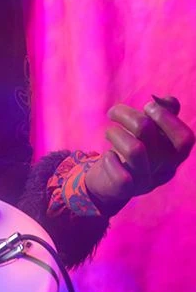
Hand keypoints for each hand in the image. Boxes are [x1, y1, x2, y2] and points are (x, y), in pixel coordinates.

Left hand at [85, 95, 194, 215]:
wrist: (109, 185)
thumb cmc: (131, 152)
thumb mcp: (150, 134)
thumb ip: (163, 114)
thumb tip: (168, 100)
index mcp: (173, 155)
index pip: (184, 139)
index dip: (167, 118)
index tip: (147, 106)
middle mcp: (163, 169)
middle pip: (153, 137)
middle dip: (130, 116)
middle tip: (116, 113)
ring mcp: (145, 181)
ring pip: (135, 150)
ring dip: (115, 133)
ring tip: (109, 133)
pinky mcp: (125, 191)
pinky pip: (121, 176)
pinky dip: (110, 159)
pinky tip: (108, 156)